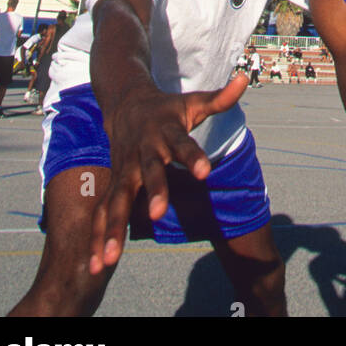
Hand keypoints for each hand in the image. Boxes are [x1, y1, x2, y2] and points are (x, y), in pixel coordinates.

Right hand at [89, 73, 247, 274]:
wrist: (125, 104)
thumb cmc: (167, 110)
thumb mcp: (193, 102)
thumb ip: (219, 99)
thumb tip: (245, 80)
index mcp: (166, 133)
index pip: (183, 144)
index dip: (193, 157)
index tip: (205, 173)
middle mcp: (143, 153)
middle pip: (149, 174)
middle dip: (153, 193)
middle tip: (158, 215)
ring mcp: (125, 170)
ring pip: (117, 199)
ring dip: (114, 227)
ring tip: (113, 258)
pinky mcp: (115, 183)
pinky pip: (104, 212)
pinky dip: (99, 237)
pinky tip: (99, 265)